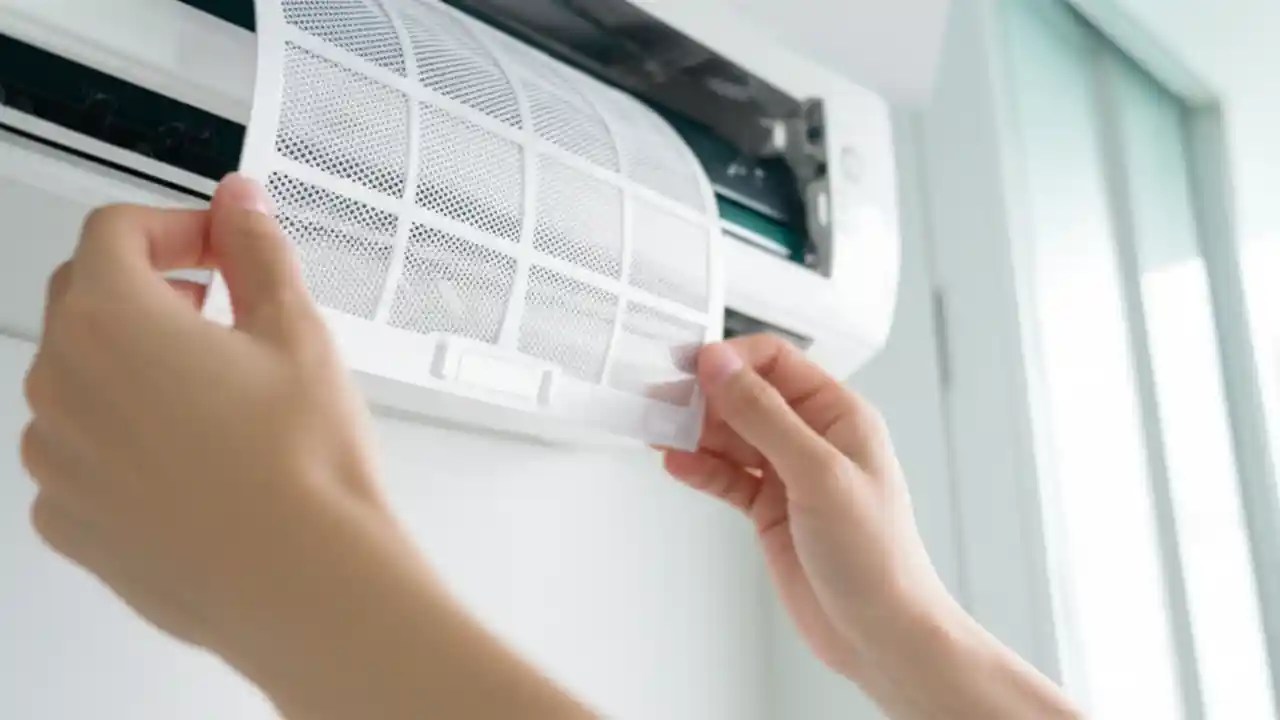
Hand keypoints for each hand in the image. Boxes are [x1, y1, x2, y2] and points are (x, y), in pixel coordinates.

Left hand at [22, 174, 386, 649]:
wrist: (301, 580)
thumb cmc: (301, 463)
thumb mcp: (295, 331)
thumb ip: (255, 250)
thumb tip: (237, 204)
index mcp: (110, 319)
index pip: (114, 232)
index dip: (174, 226)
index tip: (218, 249)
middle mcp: (61, 383)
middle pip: (86, 299)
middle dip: (153, 291)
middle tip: (224, 318)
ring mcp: (56, 457)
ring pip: (81, 378)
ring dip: (135, 367)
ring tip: (219, 401)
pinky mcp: (67, 518)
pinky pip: (82, 451)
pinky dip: (124, 438)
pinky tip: (195, 460)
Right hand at [663, 337, 1078, 717]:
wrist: (882, 634)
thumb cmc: (875, 556)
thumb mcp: (817, 473)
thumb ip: (764, 416)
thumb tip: (721, 364)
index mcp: (839, 414)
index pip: (777, 362)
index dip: (732, 360)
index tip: (689, 368)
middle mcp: (813, 438)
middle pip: (747, 396)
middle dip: (705, 397)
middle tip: (662, 403)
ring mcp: (789, 475)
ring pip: (731, 436)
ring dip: (696, 434)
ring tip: (659, 434)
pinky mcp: (770, 510)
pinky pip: (727, 477)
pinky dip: (700, 469)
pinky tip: (677, 465)